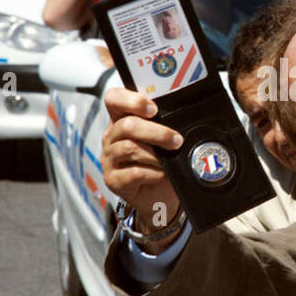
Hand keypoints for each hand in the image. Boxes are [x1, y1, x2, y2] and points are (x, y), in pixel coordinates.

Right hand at [101, 86, 183, 249]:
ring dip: (155, 154)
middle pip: (127, 125)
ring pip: (129, 148)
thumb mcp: (163, 140)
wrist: (160, 196)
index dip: (132, 100)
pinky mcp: (113, 180)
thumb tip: (186, 118)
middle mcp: (111, 137)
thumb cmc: (161, 162)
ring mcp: (109, 159)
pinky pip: (134, 173)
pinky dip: (153, 173)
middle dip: (156, 132)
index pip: (114, 99)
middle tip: (176, 140)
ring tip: (169, 160)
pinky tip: (162, 174)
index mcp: (121, 120)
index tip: (154, 109)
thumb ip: (166, 125)